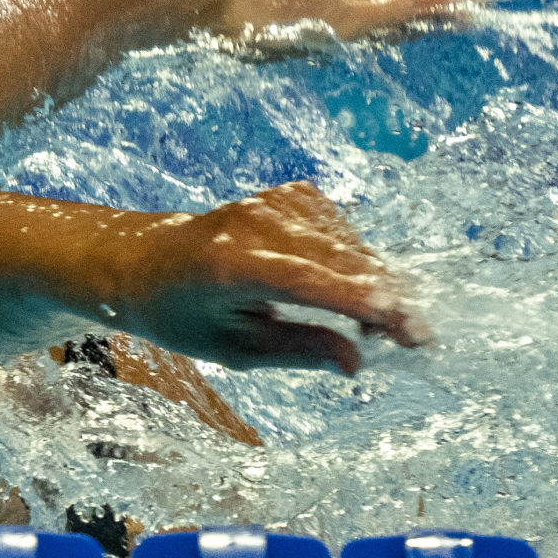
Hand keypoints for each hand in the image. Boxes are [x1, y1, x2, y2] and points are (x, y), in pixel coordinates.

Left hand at [117, 182, 429, 374]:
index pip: (312, 283)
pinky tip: (346, 287)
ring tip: (374, 326)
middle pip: (341, 261)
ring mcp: (272, 202)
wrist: (144, 261)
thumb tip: (358, 364)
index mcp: (230, 266)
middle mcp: (253, 224)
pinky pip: (341, 230)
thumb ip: (296, 351)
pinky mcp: (289, 194)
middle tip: (413, 343)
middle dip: (388, 302)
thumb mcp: (233, 348)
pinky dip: (355, 260)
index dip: (369, 307)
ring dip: (375, 283)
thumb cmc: (180, 315)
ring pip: (350, 244)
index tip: (414, 335)